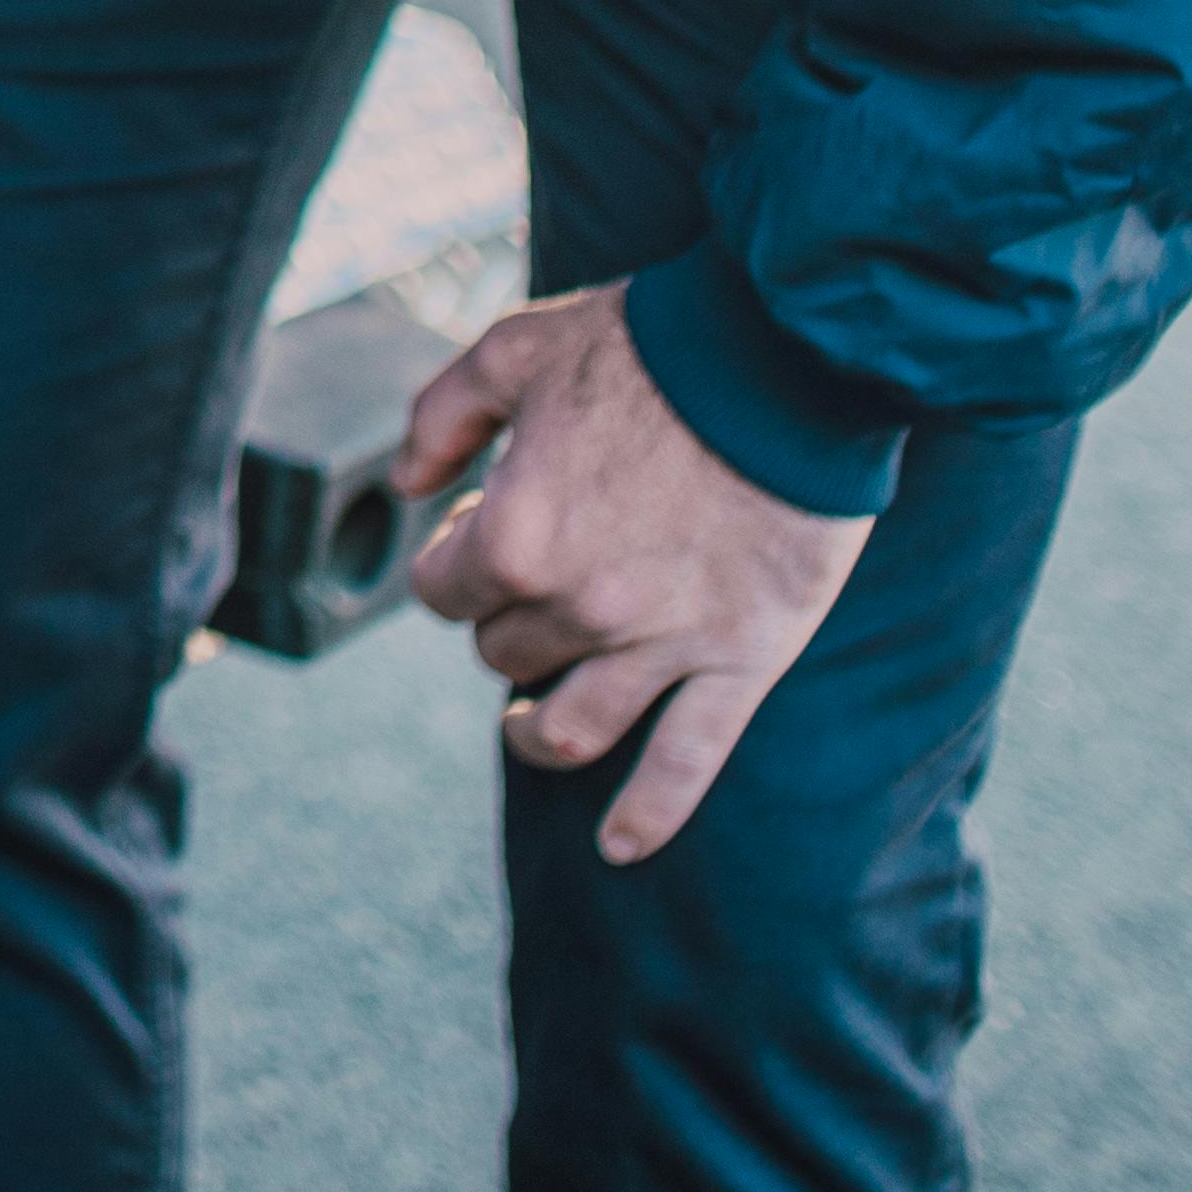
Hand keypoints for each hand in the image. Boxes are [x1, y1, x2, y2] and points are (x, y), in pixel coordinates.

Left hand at [396, 285, 871, 864]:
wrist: (787, 359)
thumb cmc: (648, 346)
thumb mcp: (516, 348)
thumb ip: (443, 415)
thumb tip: (404, 483)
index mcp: (516, 536)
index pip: (443, 592)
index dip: (454, 563)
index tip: (479, 533)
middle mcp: (580, 607)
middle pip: (506, 653)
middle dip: (504, 622)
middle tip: (532, 585)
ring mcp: (662, 645)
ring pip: (571, 725)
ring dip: (537, 731)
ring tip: (528, 723)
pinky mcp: (740, 661)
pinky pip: (684, 765)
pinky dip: (645, 817)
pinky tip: (618, 845)